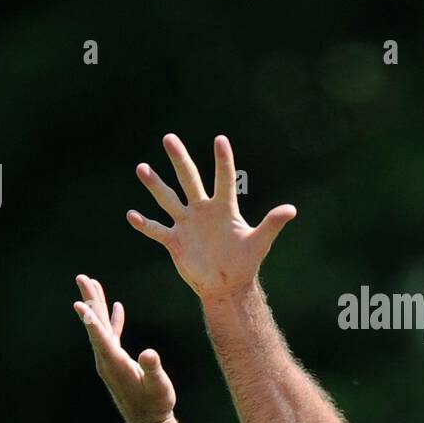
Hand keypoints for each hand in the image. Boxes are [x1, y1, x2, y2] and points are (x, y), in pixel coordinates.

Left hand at [73, 276, 175, 422]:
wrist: (149, 420)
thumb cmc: (155, 404)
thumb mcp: (158, 387)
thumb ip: (152, 369)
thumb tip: (149, 354)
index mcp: (115, 364)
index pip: (101, 338)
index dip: (91, 321)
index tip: (79, 304)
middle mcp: (107, 359)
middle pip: (95, 325)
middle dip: (90, 300)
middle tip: (81, 278)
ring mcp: (110, 359)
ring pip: (101, 326)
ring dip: (97, 304)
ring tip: (92, 284)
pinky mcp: (117, 360)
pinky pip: (111, 335)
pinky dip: (112, 319)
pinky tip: (116, 307)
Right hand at [127, 134, 295, 301]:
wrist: (227, 285)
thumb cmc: (245, 262)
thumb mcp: (259, 242)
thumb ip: (272, 224)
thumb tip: (291, 210)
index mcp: (223, 208)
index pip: (223, 179)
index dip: (223, 160)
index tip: (220, 139)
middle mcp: (202, 210)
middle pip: (188, 179)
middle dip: (179, 159)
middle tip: (169, 138)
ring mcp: (186, 224)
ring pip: (167, 199)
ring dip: (155, 185)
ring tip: (142, 168)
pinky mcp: (175, 241)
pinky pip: (157, 229)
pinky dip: (145, 223)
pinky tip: (132, 214)